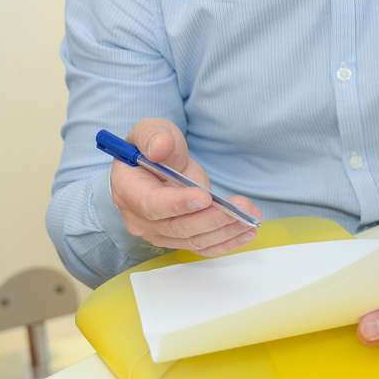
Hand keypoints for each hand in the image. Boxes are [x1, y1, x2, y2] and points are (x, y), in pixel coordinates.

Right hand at [109, 118, 260, 255]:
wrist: (159, 164)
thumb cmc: (154, 146)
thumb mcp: (152, 130)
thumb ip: (154, 136)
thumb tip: (159, 149)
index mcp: (128, 190)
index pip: (152, 204)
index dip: (178, 203)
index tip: (205, 197)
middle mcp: (140, 220)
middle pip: (177, 227)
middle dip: (212, 219)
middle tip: (240, 208)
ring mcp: (159, 233)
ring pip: (193, 239)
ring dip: (224, 231)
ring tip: (250, 219)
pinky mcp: (178, 239)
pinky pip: (202, 247)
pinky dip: (225, 243)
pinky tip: (246, 233)